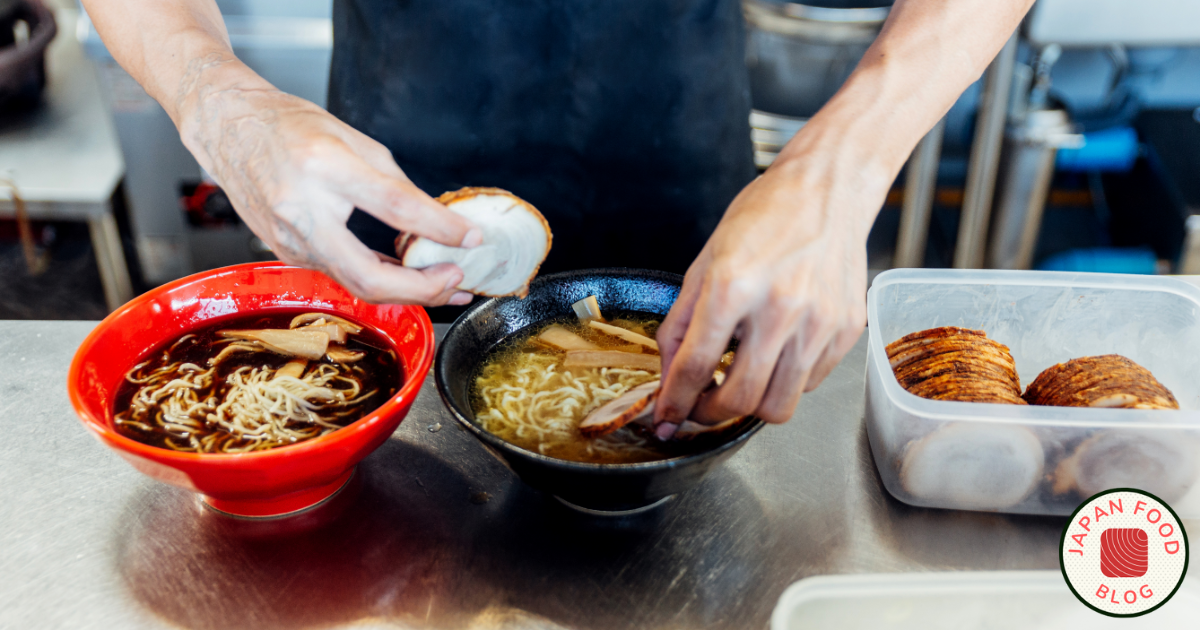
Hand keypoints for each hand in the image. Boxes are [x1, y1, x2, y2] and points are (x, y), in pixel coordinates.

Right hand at [182, 81, 480, 304]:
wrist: (227, 127)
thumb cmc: (288, 125)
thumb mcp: (353, 139)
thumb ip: (394, 184)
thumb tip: (433, 221)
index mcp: (326, 167)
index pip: (394, 206)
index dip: (438, 228)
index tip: (471, 239)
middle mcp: (302, 210)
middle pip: (367, 274)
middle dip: (420, 289)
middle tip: (456, 279)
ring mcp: (289, 239)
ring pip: (355, 284)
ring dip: (405, 291)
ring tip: (445, 283)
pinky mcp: (286, 253)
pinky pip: (340, 275)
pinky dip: (378, 280)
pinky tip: (406, 276)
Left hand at [654, 145, 885, 433]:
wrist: (828, 190)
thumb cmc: (765, 216)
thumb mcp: (705, 261)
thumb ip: (681, 322)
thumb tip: (669, 374)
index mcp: (733, 287)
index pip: (695, 367)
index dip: (674, 403)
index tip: (666, 419)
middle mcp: (779, 309)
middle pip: (739, 400)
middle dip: (709, 415)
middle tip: (700, 406)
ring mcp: (819, 323)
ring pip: (779, 406)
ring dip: (749, 408)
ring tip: (737, 384)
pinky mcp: (846, 330)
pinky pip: (809, 384)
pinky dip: (785, 382)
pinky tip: (775, 356)